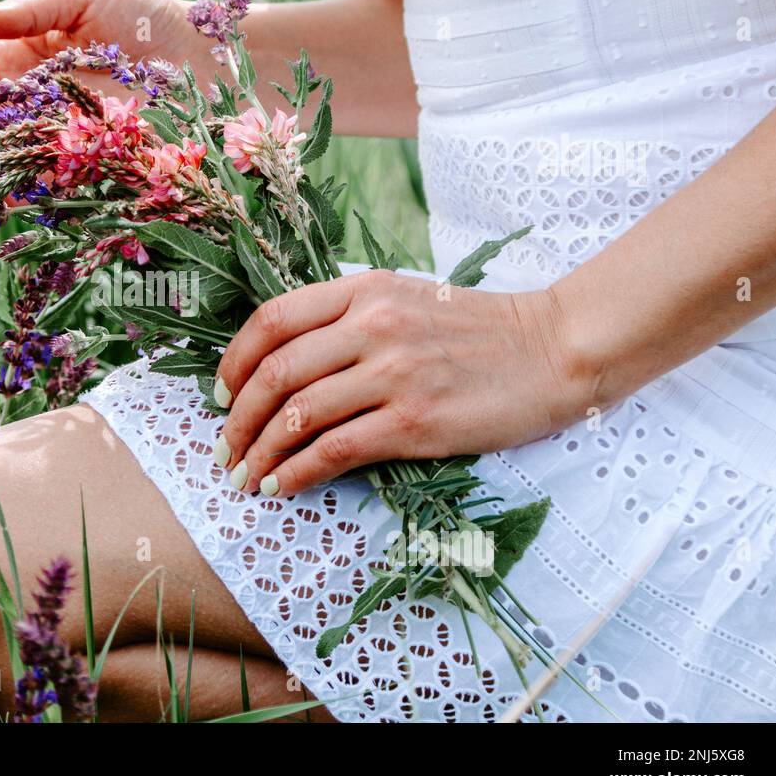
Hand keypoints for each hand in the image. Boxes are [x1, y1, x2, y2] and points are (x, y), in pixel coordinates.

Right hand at [0, 0, 214, 197]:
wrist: (207, 58)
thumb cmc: (144, 17)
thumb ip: (27, 12)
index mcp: (19, 63)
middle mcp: (33, 108)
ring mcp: (59, 142)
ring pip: (7, 167)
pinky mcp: (90, 169)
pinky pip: (52, 188)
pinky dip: (25, 197)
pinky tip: (4, 201)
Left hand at [212, 271, 579, 496]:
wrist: (554, 350)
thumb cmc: (477, 330)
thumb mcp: (404, 298)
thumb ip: (346, 318)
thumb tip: (281, 361)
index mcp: (363, 290)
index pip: (272, 321)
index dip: (234, 362)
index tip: (220, 395)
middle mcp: (372, 326)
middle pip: (275, 373)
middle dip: (237, 417)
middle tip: (225, 448)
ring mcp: (394, 373)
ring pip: (298, 415)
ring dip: (260, 451)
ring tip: (246, 474)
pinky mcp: (416, 420)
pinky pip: (334, 450)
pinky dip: (295, 472)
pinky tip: (280, 485)